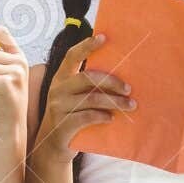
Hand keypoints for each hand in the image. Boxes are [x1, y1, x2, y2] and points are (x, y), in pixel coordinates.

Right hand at [32, 32, 134, 165]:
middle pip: (87, 78)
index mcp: (61, 78)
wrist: (53, 145)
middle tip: (130, 88)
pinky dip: (102, 116)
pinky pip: (87, 117)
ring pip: (91, 98)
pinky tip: (111, 118)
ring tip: (130, 105)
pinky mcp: (63, 124)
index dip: (86, 46)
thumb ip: (88, 87)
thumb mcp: (74, 97)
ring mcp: (58, 107)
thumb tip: (122, 78)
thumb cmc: (70, 117)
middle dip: (112, 82)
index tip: (104, 37)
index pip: (71, 56)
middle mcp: (57, 89)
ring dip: (115, 102)